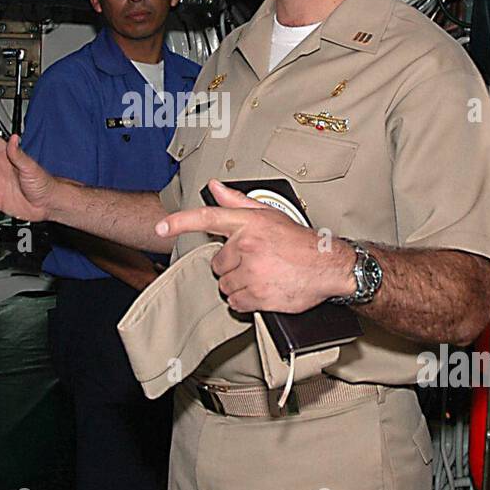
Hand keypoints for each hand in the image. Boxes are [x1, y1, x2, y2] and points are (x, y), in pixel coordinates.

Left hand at [154, 180, 354, 312]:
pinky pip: (235, 303)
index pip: (208, 218)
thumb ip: (237, 202)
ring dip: (239, 284)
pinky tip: (262, 290)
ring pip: (225, 284)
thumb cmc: (301, 242)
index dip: (180, 222)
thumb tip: (215, 187)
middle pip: (217, 263)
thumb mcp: (270, 215)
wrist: (329, 266)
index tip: (161, 228)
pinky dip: (245, 301)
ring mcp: (252, 271)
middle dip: (232, 266)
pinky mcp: (258, 295)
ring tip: (262, 276)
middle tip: (255, 263)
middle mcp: (247, 246)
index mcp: (249, 223)